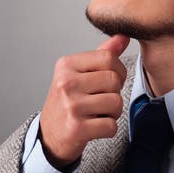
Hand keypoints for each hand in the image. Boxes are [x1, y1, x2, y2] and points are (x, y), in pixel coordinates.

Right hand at [38, 34, 129, 168]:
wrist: (49, 136)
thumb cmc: (68, 101)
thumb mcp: (80, 73)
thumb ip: (103, 54)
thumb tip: (124, 36)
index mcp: (66, 65)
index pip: (108, 58)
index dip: (117, 71)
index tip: (108, 82)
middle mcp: (66, 83)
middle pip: (114, 81)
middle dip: (115, 93)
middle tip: (101, 100)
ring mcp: (71, 105)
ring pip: (116, 103)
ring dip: (113, 112)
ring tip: (97, 114)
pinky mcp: (76, 128)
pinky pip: (111, 125)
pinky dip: (108, 129)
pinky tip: (94, 127)